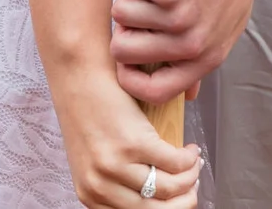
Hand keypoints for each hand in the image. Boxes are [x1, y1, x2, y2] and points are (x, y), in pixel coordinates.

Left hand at [52, 68, 203, 208]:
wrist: (78, 75)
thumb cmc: (88, 111)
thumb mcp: (93, 159)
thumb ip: (115, 183)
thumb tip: (154, 198)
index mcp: (90, 195)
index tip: (177, 200)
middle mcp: (100, 187)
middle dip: (183, 201)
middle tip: (192, 186)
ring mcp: (116, 166)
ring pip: (171, 189)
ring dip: (190, 178)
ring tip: (193, 165)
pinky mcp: (134, 143)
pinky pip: (175, 163)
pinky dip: (190, 159)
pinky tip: (190, 150)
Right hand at [108, 0, 271, 103]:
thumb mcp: (224, 29)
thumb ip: (200, 61)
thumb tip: (187, 95)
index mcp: (206, 59)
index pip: (156, 92)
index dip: (129, 80)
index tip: (122, 64)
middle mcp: (190, 44)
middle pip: (124, 51)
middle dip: (122, 28)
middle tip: (137, 6)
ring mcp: (175, 16)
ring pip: (121, 13)